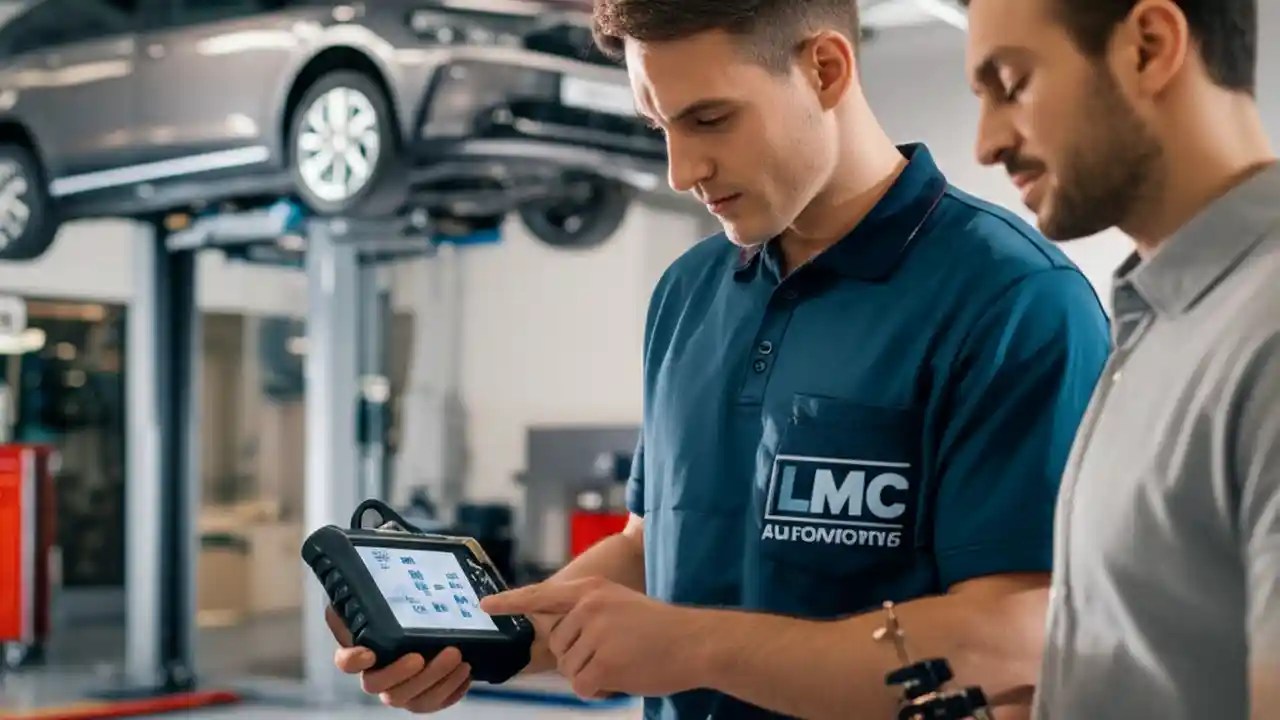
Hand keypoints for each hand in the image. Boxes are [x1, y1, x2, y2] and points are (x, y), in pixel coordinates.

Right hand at [327, 604, 471, 712]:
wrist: (424, 623)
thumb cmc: (399, 610)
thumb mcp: (383, 596)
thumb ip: (370, 594)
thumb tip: (362, 585)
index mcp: (361, 650)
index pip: (346, 660)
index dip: (353, 661)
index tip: (369, 654)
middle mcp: (377, 675)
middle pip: (380, 686)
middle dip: (403, 674)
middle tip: (425, 656)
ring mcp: (400, 689)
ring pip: (411, 699)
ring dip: (436, 681)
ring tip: (459, 660)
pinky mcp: (422, 697)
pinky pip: (434, 703)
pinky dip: (451, 691)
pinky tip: (465, 673)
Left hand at [480, 577, 705, 699]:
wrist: (696, 641)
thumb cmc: (662, 628)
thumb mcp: (619, 604)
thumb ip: (588, 613)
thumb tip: (560, 640)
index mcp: (590, 590)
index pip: (541, 595)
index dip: (511, 602)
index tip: (484, 606)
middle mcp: (588, 607)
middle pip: (558, 647)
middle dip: (580, 658)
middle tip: (617, 653)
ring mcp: (595, 633)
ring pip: (569, 670)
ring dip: (592, 675)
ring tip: (624, 662)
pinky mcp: (604, 662)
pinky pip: (583, 687)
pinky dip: (600, 691)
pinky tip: (623, 678)